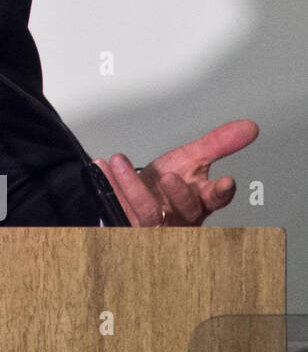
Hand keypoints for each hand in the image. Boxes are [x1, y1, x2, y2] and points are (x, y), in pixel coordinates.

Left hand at [93, 119, 256, 226]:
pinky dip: (109, 184)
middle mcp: (178, 216)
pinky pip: (117, 207)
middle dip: (178, 194)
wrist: (135, 200)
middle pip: (184, 211)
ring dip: (133, 186)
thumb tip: (249, 127)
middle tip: (168, 175)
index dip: (220, 193)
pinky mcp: (126, 225)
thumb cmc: (165, 187)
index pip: (215, 200)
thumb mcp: (190, 159)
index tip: (224, 182)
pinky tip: (101, 167)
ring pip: (147, 213)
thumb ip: (218, 143)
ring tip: (119, 161)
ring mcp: (152, 223)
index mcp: (198, 201)